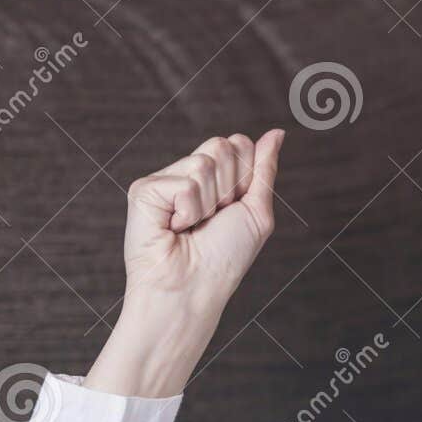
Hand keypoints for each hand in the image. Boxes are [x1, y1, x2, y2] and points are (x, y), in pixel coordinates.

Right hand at [87, 128, 285, 397]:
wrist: (194, 289)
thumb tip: (277, 133)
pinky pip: (184, 182)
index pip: (239, 145)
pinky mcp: (144, 190)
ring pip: (204, 162)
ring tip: (191, 227)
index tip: (233, 210)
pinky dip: (187, 210)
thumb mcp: (256, 212)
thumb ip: (264, 170)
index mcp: (215, 179)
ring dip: (208, 204)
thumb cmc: (224, 259)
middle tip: (211, 220)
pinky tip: (173, 227)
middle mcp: (188, 175)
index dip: (245, 178)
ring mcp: (165, 180)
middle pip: (223, 145)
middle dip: (228, 187)